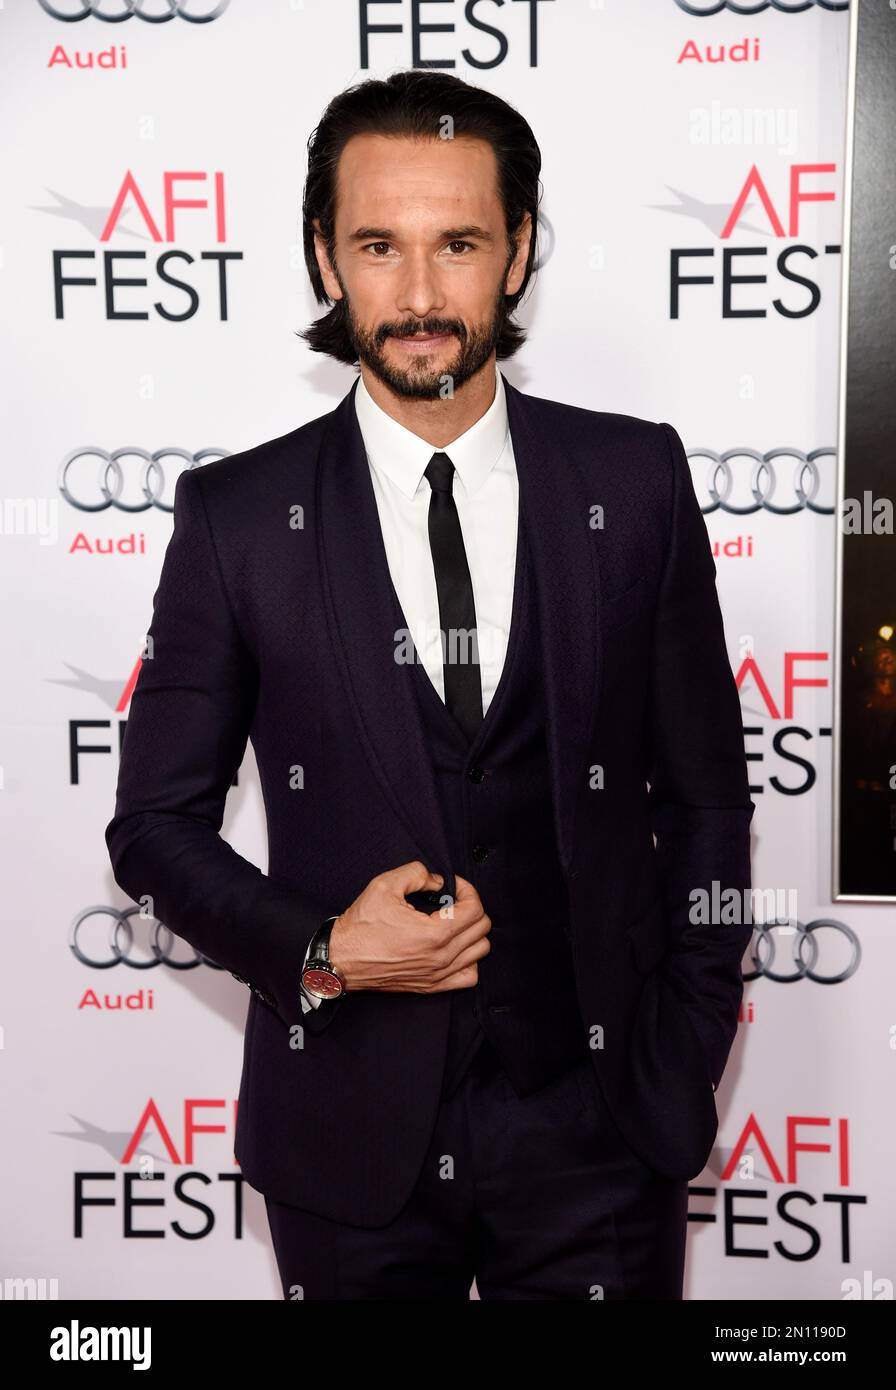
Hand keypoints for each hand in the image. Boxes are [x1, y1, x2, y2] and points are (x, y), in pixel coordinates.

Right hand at [328, 862, 490, 994]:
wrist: (341, 959)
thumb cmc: (360, 927)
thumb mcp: (384, 886)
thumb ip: (416, 873)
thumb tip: (438, 881)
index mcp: (434, 934)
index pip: (474, 909)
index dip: (467, 890)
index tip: (454, 885)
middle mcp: (440, 957)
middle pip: (481, 928)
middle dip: (471, 907)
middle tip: (451, 900)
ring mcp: (438, 974)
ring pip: (480, 951)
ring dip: (472, 932)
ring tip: (453, 921)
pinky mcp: (432, 986)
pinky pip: (469, 976)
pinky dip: (469, 959)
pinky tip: (454, 947)